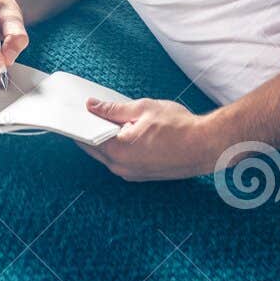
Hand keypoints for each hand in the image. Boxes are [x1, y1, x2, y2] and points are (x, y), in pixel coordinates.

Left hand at [81, 96, 215, 180]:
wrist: (206, 146)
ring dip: (105, 139)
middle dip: (90, 130)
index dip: (78, 123)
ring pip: (108, 155)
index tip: (73, 111)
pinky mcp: (142, 174)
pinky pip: (121, 160)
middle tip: (89, 111)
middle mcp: (122, 167)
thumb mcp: (143, 108)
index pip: (86, 138)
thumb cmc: (179, 127)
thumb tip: (93, 106)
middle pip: (95, 148)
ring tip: (111, 118)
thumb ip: (113, 109)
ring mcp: (132, 173)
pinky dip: (118, 146)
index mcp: (118, 151)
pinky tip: (124, 131)